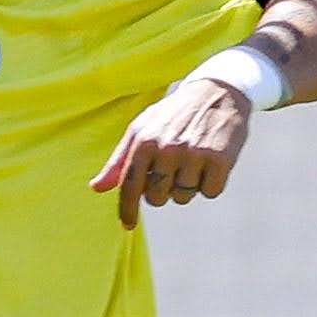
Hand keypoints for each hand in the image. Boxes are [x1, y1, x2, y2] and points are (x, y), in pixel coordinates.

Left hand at [92, 78, 253, 219]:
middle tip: (173, 169)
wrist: (218, 91)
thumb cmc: (174, 115)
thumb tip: (97, 188)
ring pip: (183, 197)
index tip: (127, 225)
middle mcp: (167, 148)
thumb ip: (119, 160)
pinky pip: (210, 192)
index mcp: (144, 140)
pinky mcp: (220, 159)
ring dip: (188, 186)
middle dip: (163, 190)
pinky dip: (211, 184)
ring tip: (193, 161)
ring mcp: (194, 154)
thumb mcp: (142, 129)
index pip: (129, 185)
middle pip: (156, 198)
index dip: (127, 210)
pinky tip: (211, 163)